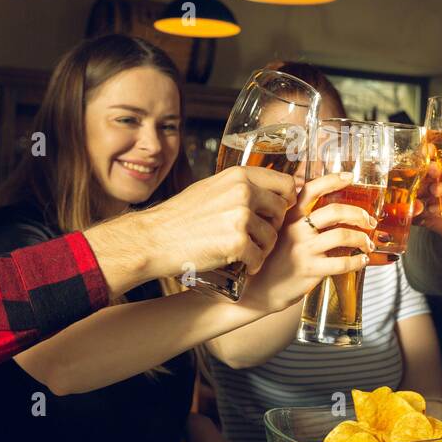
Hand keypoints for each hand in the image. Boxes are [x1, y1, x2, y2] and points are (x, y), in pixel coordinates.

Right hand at [127, 165, 297, 277]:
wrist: (154, 238)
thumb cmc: (180, 216)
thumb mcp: (211, 188)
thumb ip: (240, 187)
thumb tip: (267, 190)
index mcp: (239, 176)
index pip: (285, 183)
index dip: (287, 200)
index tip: (279, 212)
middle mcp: (243, 191)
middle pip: (281, 212)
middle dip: (273, 227)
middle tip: (256, 237)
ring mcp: (240, 216)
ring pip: (271, 237)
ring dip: (261, 249)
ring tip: (243, 252)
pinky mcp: (236, 242)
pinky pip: (258, 258)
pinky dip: (251, 265)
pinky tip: (240, 265)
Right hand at [238, 172, 374, 313]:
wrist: (260, 289)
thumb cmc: (274, 258)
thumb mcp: (280, 230)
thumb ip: (296, 214)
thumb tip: (313, 190)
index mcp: (289, 216)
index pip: (311, 190)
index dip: (332, 180)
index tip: (349, 177)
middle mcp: (296, 229)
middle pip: (334, 211)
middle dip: (358, 214)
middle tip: (369, 221)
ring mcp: (303, 249)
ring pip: (342, 236)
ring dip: (362, 239)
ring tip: (368, 244)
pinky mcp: (310, 270)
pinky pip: (341, 262)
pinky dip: (357, 261)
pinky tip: (361, 261)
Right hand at [413, 145, 441, 244]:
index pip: (430, 157)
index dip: (426, 151)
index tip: (429, 147)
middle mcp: (434, 183)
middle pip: (420, 172)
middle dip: (425, 169)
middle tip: (435, 170)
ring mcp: (428, 201)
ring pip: (415, 191)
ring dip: (422, 189)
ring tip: (436, 191)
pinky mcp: (427, 219)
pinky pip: (414, 214)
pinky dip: (415, 211)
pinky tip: (423, 209)